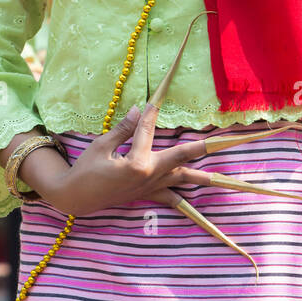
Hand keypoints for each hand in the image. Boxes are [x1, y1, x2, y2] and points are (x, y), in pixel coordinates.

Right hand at [22, 102, 207, 217]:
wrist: (77, 197)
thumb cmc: (86, 170)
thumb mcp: (101, 146)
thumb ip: (123, 129)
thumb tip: (137, 110)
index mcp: (136, 162)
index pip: (147, 130)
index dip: (151, 112)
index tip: (158, 98)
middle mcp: (149, 176)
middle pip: (181, 157)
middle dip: (204, 147)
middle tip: (224, 139)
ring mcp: (151, 187)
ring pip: (182, 180)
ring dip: (203, 177)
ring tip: (223, 177)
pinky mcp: (147, 194)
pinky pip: (171, 200)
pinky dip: (185, 200)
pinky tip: (199, 202)